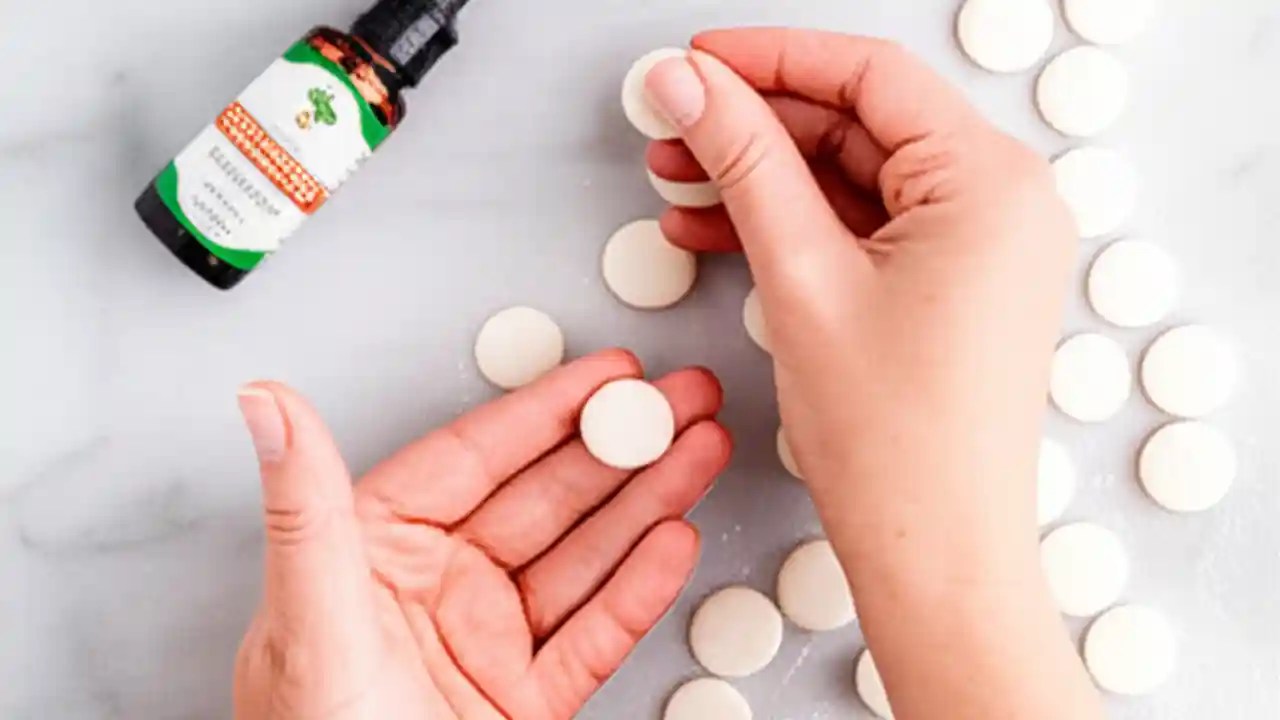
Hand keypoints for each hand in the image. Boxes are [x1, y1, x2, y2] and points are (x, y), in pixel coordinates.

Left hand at [232, 350, 728, 718]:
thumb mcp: (310, 625)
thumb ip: (307, 511)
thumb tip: (267, 402)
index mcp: (376, 554)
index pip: (475, 458)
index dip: (549, 409)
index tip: (608, 373)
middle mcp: (436, 590)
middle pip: (548, 497)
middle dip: (622, 445)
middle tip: (683, 402)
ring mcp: (486, 644)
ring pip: (583, 557)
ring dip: (648, 502)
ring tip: (701, 454)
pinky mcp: (526, 700)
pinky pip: (595, 634)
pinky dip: (639, 589)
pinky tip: (675, 543)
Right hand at [643, 29, 1100, 718]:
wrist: (934, 553)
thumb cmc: (895, 440)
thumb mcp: (801, 277)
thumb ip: (744, 162)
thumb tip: (688, 84)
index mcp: (990, 181)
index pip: (869, 75)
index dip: (771, 57)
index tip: (696, 60)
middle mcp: (1002, 200)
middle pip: (860, 123)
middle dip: (757, 124)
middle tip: (671, 125)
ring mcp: (981, 245)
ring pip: (856, 176)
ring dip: (766, 176)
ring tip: (678, 180)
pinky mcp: (954, 283)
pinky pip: (868, 227)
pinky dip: (797, 223)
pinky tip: (720, 227)